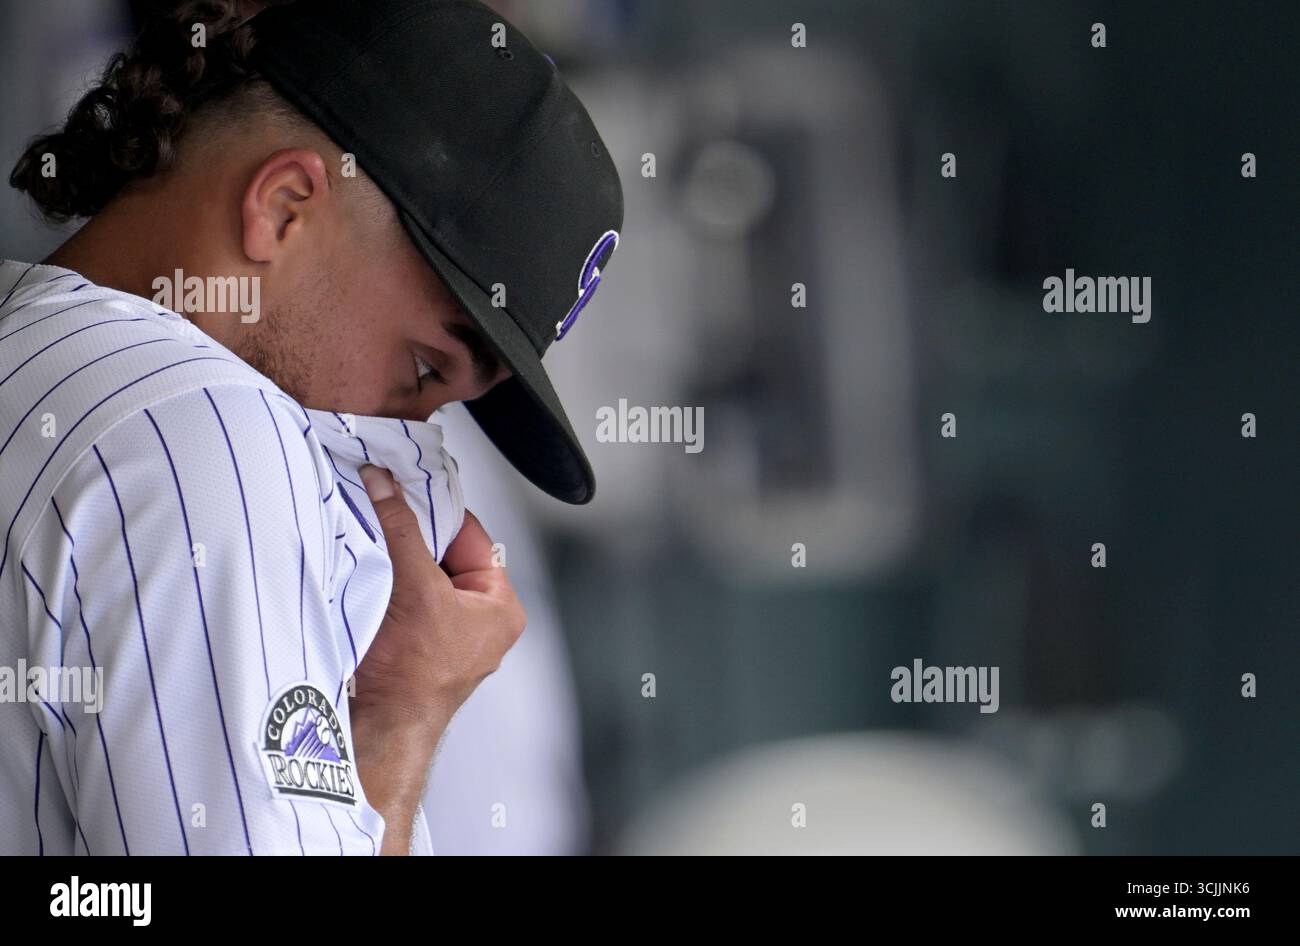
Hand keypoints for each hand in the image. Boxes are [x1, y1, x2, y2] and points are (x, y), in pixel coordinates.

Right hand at [349, 463, 525, 852]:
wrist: (380, 727)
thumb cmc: (414, 677)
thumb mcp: (414, 587)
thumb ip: (400, 530)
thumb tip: (385, 485)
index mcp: (500, 606)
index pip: (471, 536)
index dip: (438, 510)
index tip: (406, 485)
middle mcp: (479, 620)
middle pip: (442, 554)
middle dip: (411, 535)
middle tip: (382, 508)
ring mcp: (447, 634)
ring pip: (419, 575)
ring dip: (393, 559)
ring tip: (370, 537)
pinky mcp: (415, 644)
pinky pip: (402, 597)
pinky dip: (384, 582)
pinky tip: (364, 567)